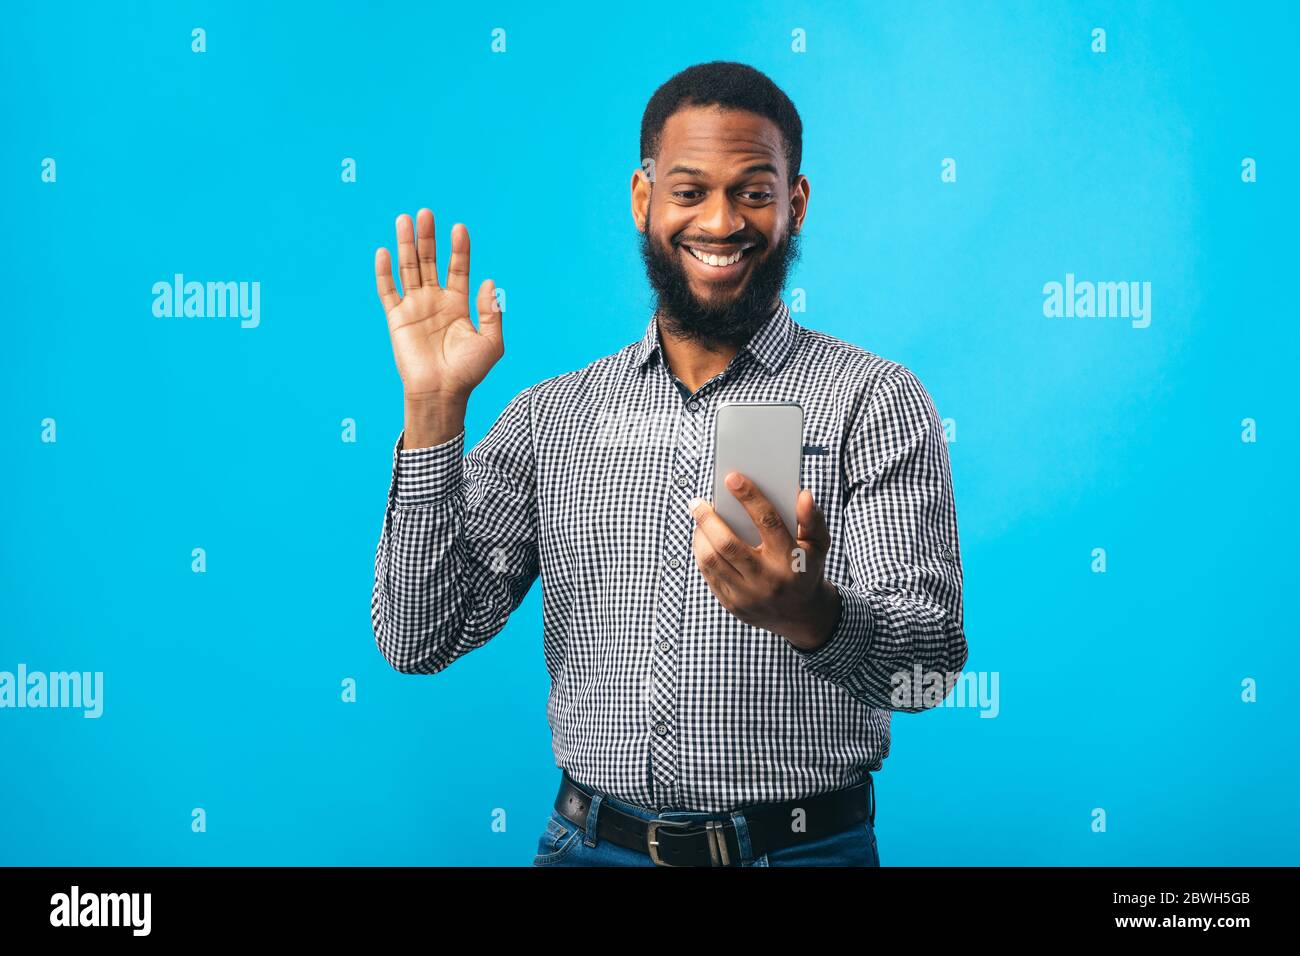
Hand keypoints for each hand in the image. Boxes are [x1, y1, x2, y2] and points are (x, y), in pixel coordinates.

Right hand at [374, 209, 502, 402]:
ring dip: (406, 244)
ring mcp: (415, 308)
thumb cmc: (469, 372)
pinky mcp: (396, 318)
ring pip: (408, 269)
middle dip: (428, 238)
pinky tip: (384, 251)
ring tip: (405, 219)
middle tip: (426, 213)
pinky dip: (384, 272)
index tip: (460, 228)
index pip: (458, 268)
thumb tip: (489, 282)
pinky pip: (388, 291)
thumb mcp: (492, 342)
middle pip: (430, 261)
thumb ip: (492, 312)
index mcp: (459, 304)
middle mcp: (435, 301)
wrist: (442, 393)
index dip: (459, 249)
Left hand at [689, 473, 842, 651]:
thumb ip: (813, 518)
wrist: (802, 615)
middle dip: (708, 519)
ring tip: (698, 518)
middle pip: (728, 545)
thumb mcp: (818, 544)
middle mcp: (768, 580)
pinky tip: (701, 538)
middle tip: (697, 502)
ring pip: (712, 561)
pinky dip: (702, 553)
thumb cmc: (807, 568)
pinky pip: (709, 575)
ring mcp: (748, 596)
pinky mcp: (733, 606)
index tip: (731, 477)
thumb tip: (803, 494)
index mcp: (791, 560)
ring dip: (700, 536)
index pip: (768, 522)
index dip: (749, 497)